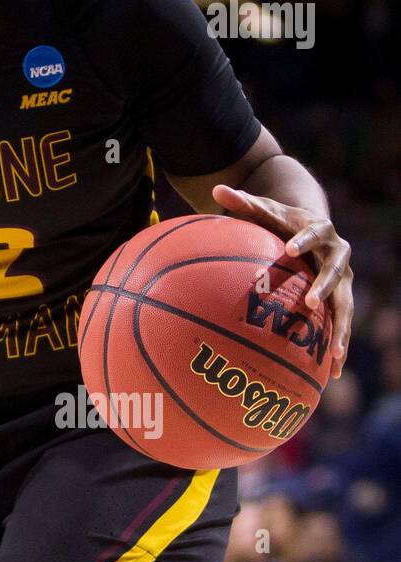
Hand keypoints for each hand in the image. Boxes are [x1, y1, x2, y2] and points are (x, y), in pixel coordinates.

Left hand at [212, 185, 353, 378]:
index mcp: (319, 230)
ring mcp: (343, 278)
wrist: (312, 226)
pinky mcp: (342, 297)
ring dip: (342, 328)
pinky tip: (335, 372)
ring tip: (335, 355)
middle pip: (335, 272)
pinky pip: (343, 322)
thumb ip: (242, 201)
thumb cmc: (281, 220)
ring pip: (346, 304)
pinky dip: (339, 344)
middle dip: (325, 288)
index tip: (290, 249)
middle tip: (311, 305)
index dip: (304, 240)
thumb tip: (216, 189)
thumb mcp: (263, 209)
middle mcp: (337, 254)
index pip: (313, 233)